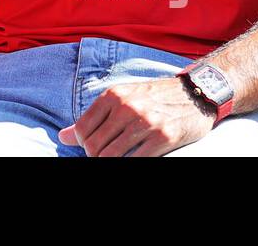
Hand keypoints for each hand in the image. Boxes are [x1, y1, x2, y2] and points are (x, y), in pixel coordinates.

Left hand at [57, 75, 216, 155]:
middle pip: (95, 145)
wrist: (195, 93)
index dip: (83, 145)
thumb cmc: (154, 97)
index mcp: (113, 95)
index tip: (92, 148)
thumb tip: (63, 137)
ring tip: (114, 159)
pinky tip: (130, 160)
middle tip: (103, 157)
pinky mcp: (163, 137)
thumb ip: (93, 117)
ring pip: (111, 156)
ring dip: (108, 162)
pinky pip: (136, 161)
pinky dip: (127, 164)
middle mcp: (127, 106)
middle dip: (95, 156)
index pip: (83, 129)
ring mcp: (145, 122)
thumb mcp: (122, 98)